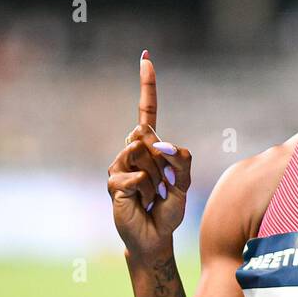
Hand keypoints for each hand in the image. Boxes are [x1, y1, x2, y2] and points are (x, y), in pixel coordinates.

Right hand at [107, 51, 191, 255]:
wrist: (154, 237)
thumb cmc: (168, 209)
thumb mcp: (184, 184)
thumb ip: (182, 162)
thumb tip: (161, 144)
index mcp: (149, 147)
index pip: (147, 112)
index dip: (147, 86)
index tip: (146, 59)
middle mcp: (131, 151)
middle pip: (152, 138)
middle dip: (166, 165)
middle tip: (163, 188)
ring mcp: (120, 166)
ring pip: (146, 157)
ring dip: (157, 180)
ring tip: (152, 196)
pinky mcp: (114, 183)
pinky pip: (139, 177)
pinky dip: (148, 192)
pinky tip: (142, 202)